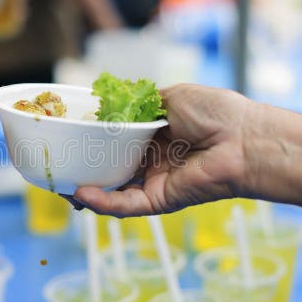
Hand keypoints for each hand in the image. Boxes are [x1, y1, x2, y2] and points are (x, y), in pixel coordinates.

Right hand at [74, 84, 255, 215]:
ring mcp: (154, 181)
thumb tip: (107, 103)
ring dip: (85, 190)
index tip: (67, 137)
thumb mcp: (170, 97)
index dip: (92, 141)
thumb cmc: (216, 112)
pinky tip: (82, 194)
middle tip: (55, 166)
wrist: (245, 139)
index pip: (115, 140)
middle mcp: (152, 160)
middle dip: (82, 170)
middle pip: (109, 169)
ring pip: (113, 191)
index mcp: (155, 134)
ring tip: (59, 185)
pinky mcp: (160, 200)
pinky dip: (102, 202)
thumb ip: (138, 103)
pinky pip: (126, 204)